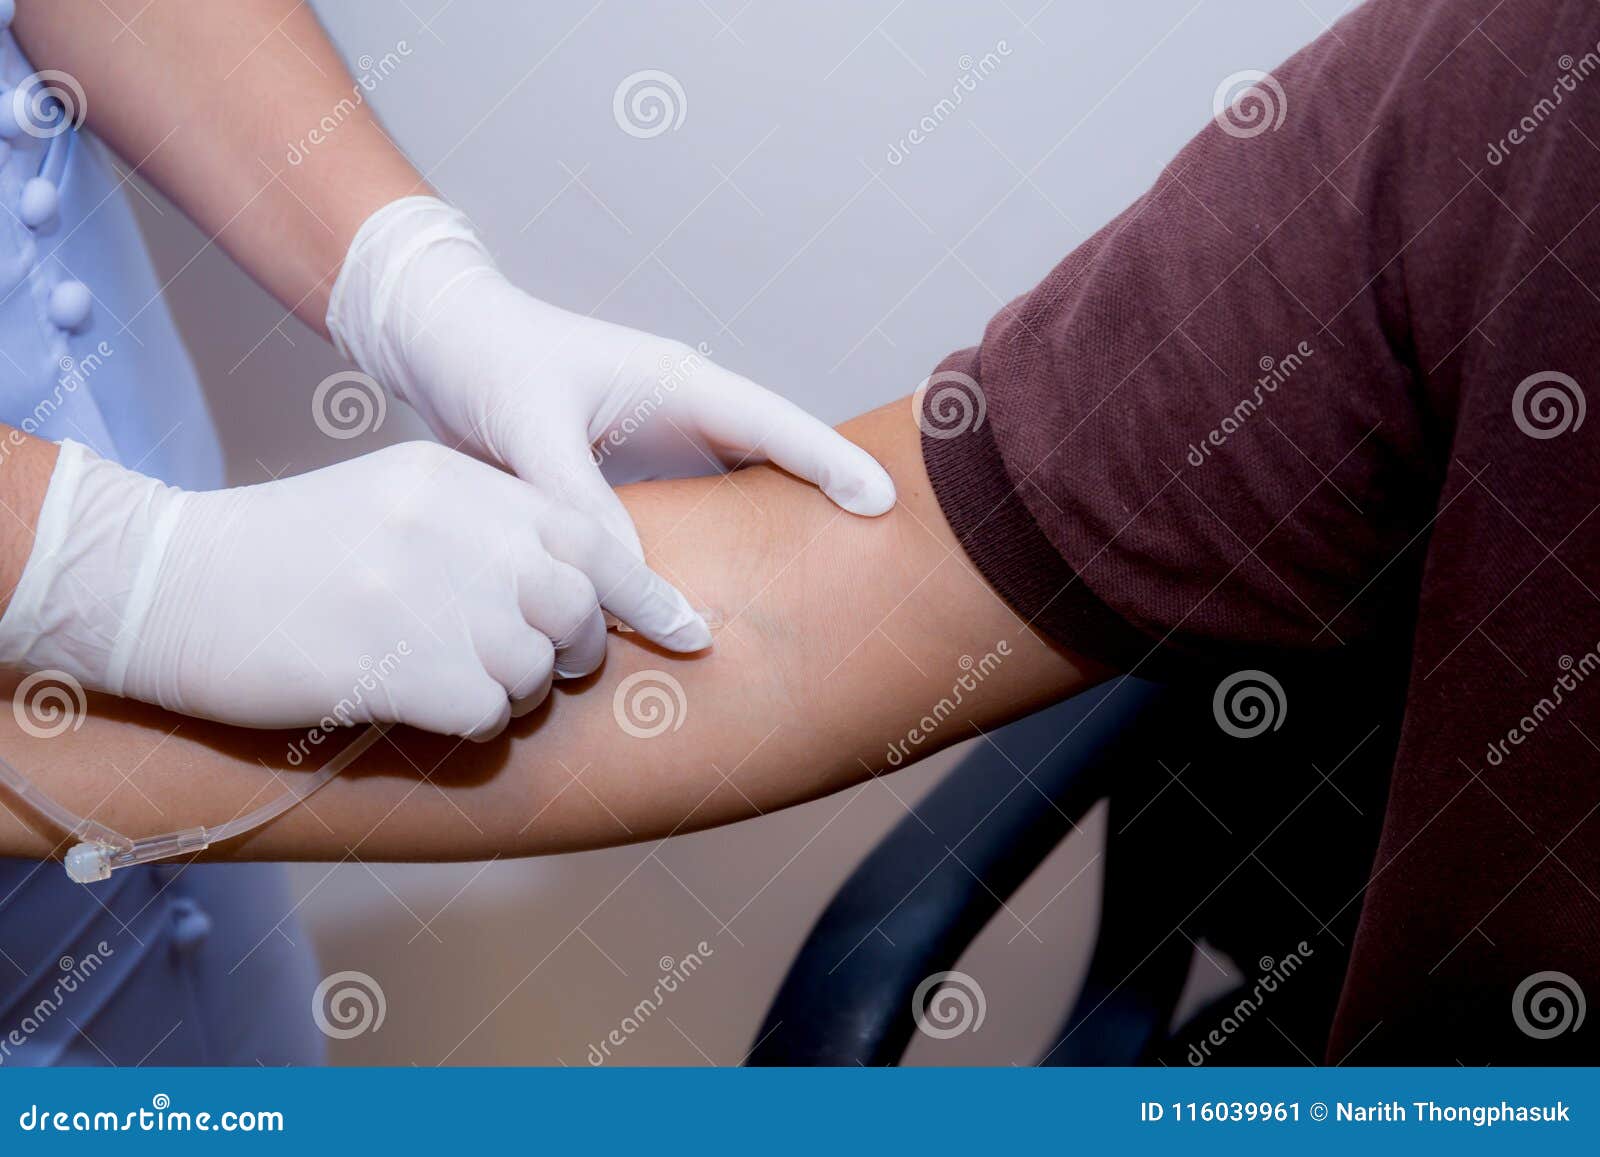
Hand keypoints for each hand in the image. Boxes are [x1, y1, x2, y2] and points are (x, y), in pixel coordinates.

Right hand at [0, 441, 709, 739]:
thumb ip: (487, 526)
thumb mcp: (395, 501)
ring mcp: (425, 592)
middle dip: (573, 648)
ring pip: (535, 667)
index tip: (693, 635)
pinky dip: (468, 721)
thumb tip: (582, 586)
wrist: (169, 584)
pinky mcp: (394, 662)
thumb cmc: (288, 553)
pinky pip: (488, 713)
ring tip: (442, 673)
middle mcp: (453, 526)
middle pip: (577, 604)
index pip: (589, 533)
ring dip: (508, 690)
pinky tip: (413, 698)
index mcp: (456, 478)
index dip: (648, 595)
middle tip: (540, 663)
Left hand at [325, 197, 896, 556]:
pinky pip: (691, 518)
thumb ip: (582, 505)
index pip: (777, 426)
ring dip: (773, 533)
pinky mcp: (631, 474)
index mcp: (678, 383)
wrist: (437, 342)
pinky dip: (714, 551)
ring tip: (822, 586)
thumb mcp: (532, 430)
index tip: (884, 503)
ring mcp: (661, 445)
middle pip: (777, 463)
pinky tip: (721, 594)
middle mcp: (683, 413)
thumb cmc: (485, 359)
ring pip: (738, 496)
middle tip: (883, 556)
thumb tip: (635, 587)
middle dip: (826, 501)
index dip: (832, 463)